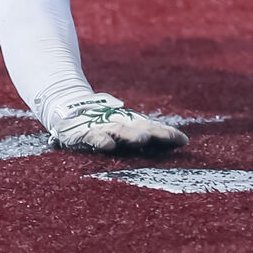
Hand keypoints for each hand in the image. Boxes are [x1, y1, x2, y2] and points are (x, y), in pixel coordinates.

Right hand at [48, 93, 188, 153]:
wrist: (68, 107)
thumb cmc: (103, 123)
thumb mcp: (124, 128)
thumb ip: (147, 135)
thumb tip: (184, 142)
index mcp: (130, 123)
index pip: (152, 127)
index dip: (167, 133)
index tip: (184, 141)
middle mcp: (119, 123)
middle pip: (140, 127)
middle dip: (156, 133)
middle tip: (171, 139)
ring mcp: (101, 127)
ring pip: (119, 130)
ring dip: (130, 135)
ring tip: (142, 140)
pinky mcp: (83, 133)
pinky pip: (93, 137)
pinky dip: (101, 140)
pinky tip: (109, 146)